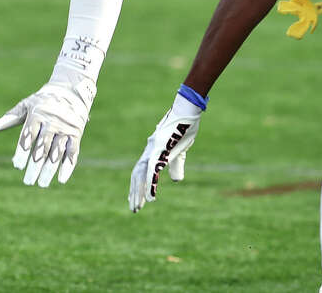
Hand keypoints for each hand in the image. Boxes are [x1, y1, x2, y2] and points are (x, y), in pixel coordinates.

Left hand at [0, 61, 95, 187]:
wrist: (70, 89)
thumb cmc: (42, 100)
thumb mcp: (26, 105)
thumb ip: (10, 118)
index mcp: (37, 114)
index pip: (28, 137)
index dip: (22, 152)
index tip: (17, 165)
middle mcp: (51, 121)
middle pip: (42, 148)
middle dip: (35, 166)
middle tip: (28, 181)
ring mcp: (65, 128)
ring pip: (56, 152)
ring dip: (49, 170)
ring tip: (42, 183)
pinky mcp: (76, 133)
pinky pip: (72, 152)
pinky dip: (67, 166)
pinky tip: (61, 178)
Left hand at [128, 91, 203, 212]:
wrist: (187, 112)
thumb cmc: (184, 128)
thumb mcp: (180, 151)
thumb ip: (175, 165)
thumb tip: (175, 180)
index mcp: (153, 151)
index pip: (139, 172)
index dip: (137, 186)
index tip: (136, 200)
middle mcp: (149, 151)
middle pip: (136, 175)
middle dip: (134, 192)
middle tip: (134, 208)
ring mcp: (152, 150)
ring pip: (140, 175)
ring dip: (139, 192)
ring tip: (138, 207)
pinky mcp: (159, 149)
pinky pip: (152, 171)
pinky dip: (150, 185)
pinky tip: (150, 198)